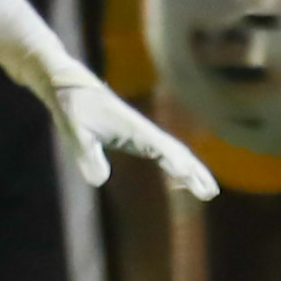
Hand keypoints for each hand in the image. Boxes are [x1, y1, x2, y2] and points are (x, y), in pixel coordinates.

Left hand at [47, 72, 220, 198]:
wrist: (69, 86)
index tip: (193, 181)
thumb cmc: (73, 109)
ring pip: (175, 152)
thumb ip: (87, 156)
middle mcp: (143, 130)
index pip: (163, 150)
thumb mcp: (76, 134)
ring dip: (192, 170)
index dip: (179, 166)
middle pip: (177, 152)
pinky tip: (178, 180)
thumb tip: (99, 182)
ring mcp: (141, 132)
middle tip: (211, 194)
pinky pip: (163, 152)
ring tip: (207, 191)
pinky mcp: (135, 135)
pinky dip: (177, 165)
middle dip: (195, 172)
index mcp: (133, 129)